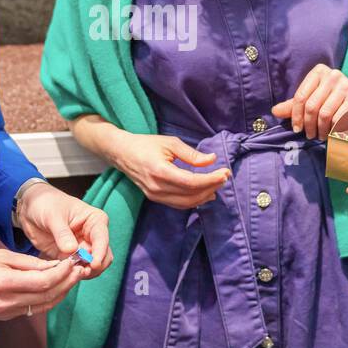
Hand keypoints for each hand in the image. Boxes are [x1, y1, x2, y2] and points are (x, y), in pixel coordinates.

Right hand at [0, 248, 83, 319]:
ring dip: (61, 292)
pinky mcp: (6, 317)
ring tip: (73, 277)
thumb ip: (28, 263)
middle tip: (81, 269)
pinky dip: (47, 298)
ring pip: (44, 305)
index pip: (44, 281)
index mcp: (4, 284)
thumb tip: (54, 265)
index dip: (63, 272)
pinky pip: (33, 308)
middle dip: (68, 282)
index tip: (73, 260)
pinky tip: (55, 287)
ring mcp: (7, 313)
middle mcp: (7, 303)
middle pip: (48, 295)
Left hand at [18, 182, 112, 278]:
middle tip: (80, 272)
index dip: (100, 253)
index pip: (102, 239)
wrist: (30, 208)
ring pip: (92, 266)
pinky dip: (71, 274)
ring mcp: (82, 248)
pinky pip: (76, 270)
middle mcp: (92, 235)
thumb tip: (72, 250)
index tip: (93, 264)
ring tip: (68, 272)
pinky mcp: (70, 258)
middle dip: (94, 267)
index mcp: (94, 220)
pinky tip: (61, 273)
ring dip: (83, 272)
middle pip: (103, 257)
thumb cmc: (45, 203)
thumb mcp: (52, 215)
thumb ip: (62, 233)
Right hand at [109, 133, 229, 209]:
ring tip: (217, 185)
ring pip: (186, 203)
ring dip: (205, 196)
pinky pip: (179, 204)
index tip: (225, 173)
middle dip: (211, 187)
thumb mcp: (170, 143)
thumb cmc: (146, 144)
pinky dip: (194, 201)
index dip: (210, 179)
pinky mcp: (155, 198)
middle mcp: (157, 188)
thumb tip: (212, 160)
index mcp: (160, 172)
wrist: (122, 153)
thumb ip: (192, 154)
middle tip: (224, 177)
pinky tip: (205, 193)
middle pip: (191, 195)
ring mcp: (155, 195)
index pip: (191, 182)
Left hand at [271, 65, 347, 139]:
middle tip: (309, 135)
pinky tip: (332, 134)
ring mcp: (346, 84)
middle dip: (308, 125)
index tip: (296, 129)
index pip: (301, 96)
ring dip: (320, 130)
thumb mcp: (313, 97)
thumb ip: (294, 105)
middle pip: (312, 106)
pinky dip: (333, 130)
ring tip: (320, 136)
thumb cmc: (333, 98)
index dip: (296, 116)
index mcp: (319, 72)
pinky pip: (339, 118)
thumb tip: (275, 111)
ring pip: (325, 114)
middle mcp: (333, 75)